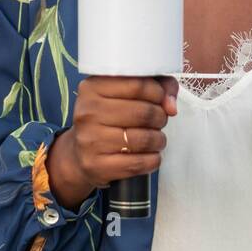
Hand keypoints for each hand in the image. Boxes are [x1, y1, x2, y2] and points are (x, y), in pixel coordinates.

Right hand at [46, 76, 178, 210]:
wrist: (80, 153)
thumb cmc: (108, 118)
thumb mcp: (124, 93)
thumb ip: (156, 86)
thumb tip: (170, 105)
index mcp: (92, 88)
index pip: (138, 85)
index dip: (158, 93)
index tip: (160, 99)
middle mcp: (87, 112)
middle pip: (144, 112)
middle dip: (160, 117)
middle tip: (158, 121)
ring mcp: (90, 140)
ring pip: (144, 139)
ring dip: (159, 140)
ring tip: (155, 139)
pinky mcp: (96, 165)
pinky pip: (139, 163)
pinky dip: (153, 160)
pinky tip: (149, 155)